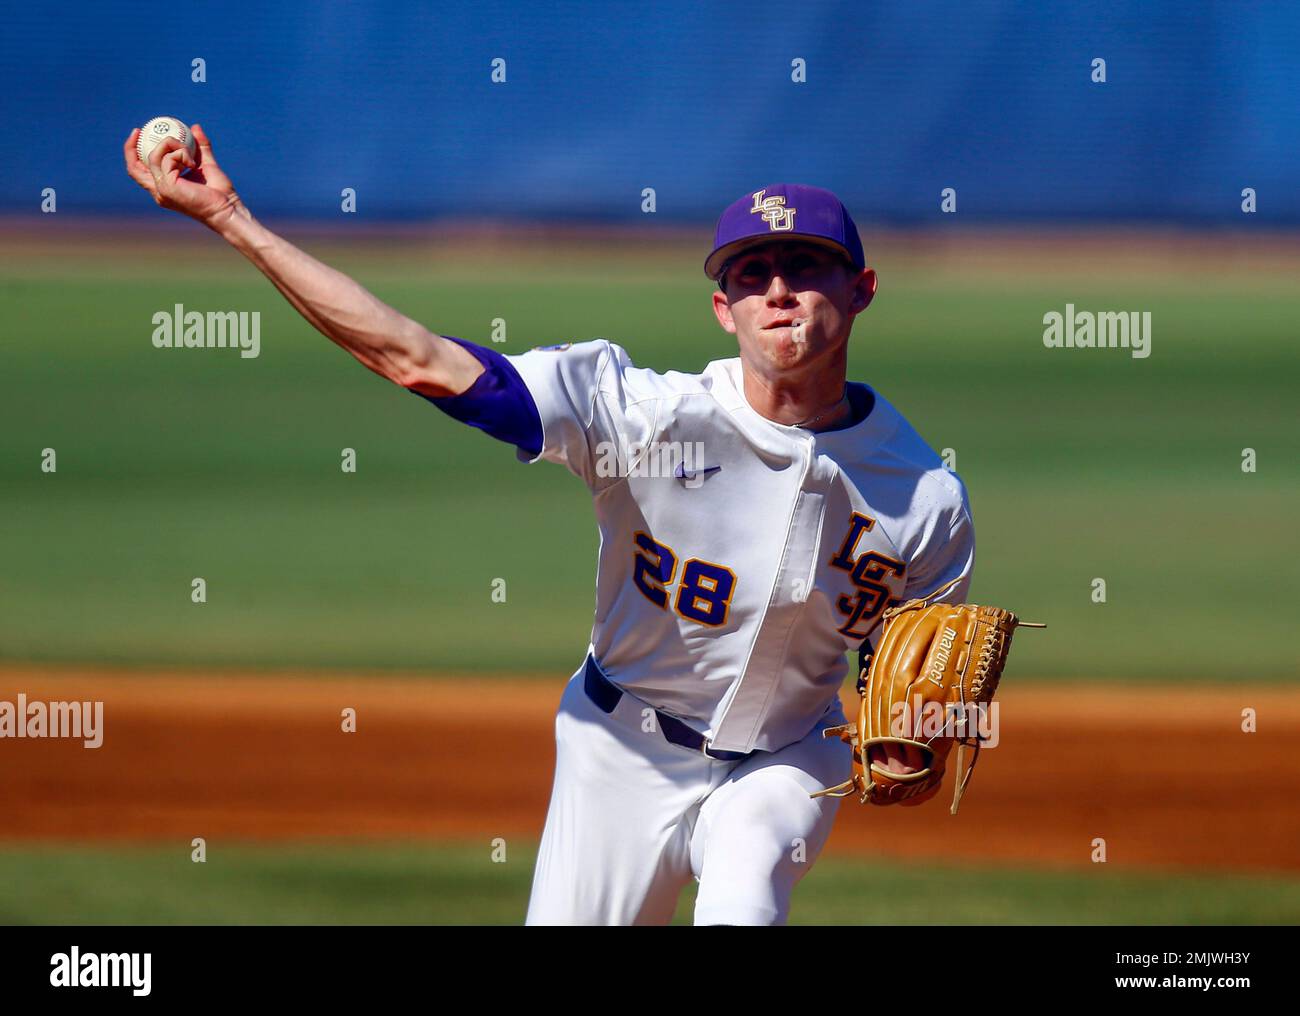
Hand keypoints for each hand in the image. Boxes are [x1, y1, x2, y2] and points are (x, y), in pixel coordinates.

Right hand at [123, 122, 245, 230]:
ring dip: (171, 145)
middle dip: (131, 147)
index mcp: (165, 188)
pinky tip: (193, 163)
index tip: (140, 134)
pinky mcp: (168, 187)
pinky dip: (181, 153)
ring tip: (188, 150)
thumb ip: (200, 147)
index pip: (140, 171)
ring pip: (153, 156)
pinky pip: (167, 158)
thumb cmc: (221, 194)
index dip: (134, 152)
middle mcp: (159, 191)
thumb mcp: (207, 164)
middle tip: (139, 131)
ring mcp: (162, 190)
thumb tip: (195, 127)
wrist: (229, 210)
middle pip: (133, 168)